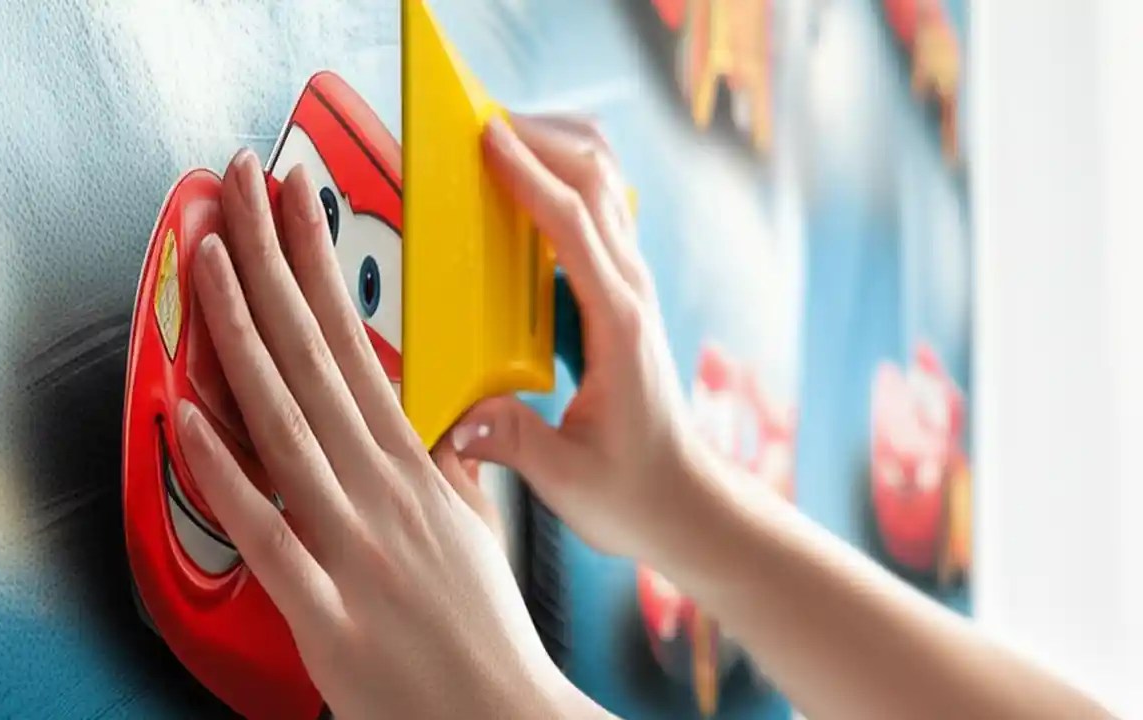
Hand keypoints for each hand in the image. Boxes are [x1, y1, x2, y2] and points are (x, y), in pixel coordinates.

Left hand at [176, 149, 598, 718]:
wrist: (500, 719)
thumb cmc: (483, 628)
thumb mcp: (473, 528)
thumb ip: (445, 463)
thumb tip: (425, 417)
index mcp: (418, 465)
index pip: (358, 342)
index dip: (321, 263)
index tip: (296, 197)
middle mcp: (384, 489)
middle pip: (316, 356)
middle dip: (272, 259)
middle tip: (238, 183)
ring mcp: (353, 545)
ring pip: (285, 421)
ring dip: (240, 334)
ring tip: (207, 258)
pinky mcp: (323, 609)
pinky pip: (265, 529)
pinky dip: (223, 471)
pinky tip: (187, 415)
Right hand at [453, 116, 700, 569]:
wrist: (684, 502)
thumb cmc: (632, 491)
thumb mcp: (568, 478)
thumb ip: (513, 442)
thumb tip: (459, 418)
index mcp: (617, 327)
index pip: (574, 228)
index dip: (529, 177)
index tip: (487, 139)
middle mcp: (632, 294)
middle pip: (598, 182)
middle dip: (543, 138)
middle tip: (480, 123)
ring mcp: (632, 289)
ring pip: (605, 187)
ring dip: (558, 150)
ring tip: (501, 139)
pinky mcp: (622, 296)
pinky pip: (597, 216)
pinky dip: (563, 184)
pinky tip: (523, 193)